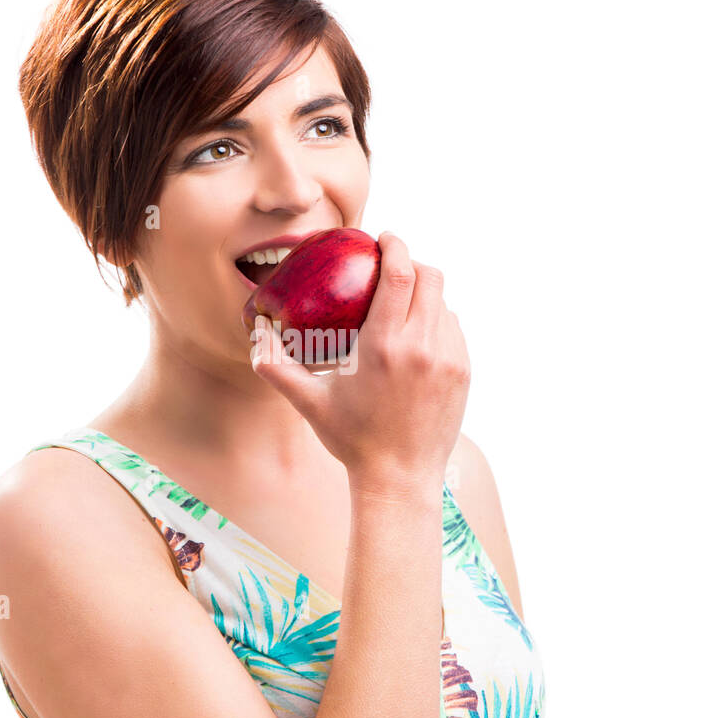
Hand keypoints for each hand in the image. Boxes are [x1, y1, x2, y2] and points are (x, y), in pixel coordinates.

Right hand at [249, 232, 469, 489]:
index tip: (385, 238)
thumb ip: (277, 367)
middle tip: (393, 266)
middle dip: (413, 262)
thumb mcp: (310, 403)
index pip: (401, 274)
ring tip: (404, 304)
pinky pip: (454, 331)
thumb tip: (254, 336)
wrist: (400, 479)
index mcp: (384, 347)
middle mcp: (422, 347)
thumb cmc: (353, 440)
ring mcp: (448, 360)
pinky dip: (438, 323)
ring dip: (426, 295)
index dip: (396, 246)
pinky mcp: (463, 373)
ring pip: (444, 304)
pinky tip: (418, 335)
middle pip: (431, 278)